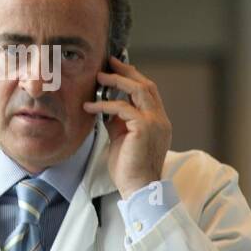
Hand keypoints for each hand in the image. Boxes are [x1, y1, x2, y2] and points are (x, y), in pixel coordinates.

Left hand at [82, 54, 171, 198]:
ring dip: (116, 81)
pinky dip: (104, 105)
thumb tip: (107, 108)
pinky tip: (90, 107)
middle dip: (126, 72)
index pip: (148, 92)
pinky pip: (122, 108)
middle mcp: (160, 119)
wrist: (138, 188)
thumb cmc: (129, 168)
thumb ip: (119, 122)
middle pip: (146, 85)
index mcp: (158, 122)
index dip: (133, 77)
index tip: (116, 68)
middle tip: (108, 63)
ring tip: (98, 78)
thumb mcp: (123, 138)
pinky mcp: (144, 128)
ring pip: (138, 91)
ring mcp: (155, 122)